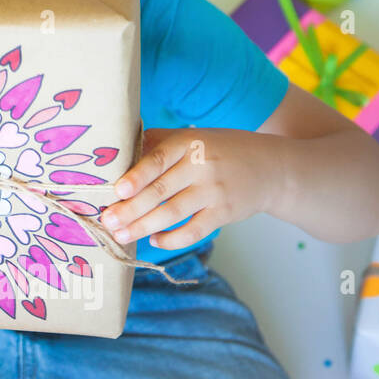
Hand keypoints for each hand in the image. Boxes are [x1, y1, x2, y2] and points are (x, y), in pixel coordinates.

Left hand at [101, 127, 276, 250]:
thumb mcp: (193, 137)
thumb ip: (158, 143)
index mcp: (189, 142)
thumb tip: (116, 155)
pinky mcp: (224, 213)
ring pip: (173, 213)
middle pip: (160, 190)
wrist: (271, 168)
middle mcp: (201, 165)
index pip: (158, 158)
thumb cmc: (219, 151)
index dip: (137, 176)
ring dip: (143, 227)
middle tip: (107, 221)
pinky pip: (193, 231)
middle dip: (130, 209)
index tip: (116, 191)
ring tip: (121, 235)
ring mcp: (214, 191)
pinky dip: (172, 239)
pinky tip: (154, 241)